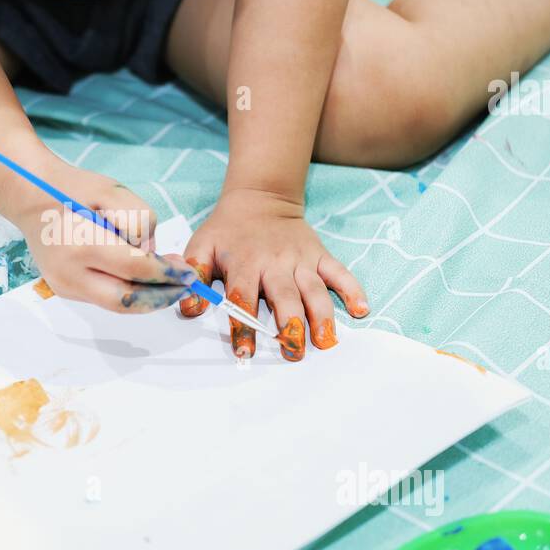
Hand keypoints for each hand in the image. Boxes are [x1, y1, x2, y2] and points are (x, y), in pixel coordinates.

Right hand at [7, 162, 194, 313]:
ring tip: (167, 279)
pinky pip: (104, 298)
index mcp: (81, 243)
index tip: (188, 272)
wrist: (30, 199)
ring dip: (146, 297)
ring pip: (115, 304)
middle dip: (160, 298)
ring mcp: (64, 285)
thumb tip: (157, 258)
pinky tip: (141, 276)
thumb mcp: (114, 191)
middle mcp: (69, 272)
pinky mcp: (64, 290)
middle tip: (184, 287)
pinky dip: (128, 291)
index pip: (134, 269)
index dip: (166, 274)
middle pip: (125, 300)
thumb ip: (141, 221)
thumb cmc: (73, 190)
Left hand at [178, 188, 369, 359]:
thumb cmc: (227, 230)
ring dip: (321, 316)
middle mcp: (275, 262)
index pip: (242, 297)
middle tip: (293, 352)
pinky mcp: (320, 255)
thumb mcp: (201, 246)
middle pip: (284, 296)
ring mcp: (300, 259)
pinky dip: (353, 290)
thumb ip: (194, 275)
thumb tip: (187, 307)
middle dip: (290, 325)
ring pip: (314, 289)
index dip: (243, 325)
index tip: (245, 352)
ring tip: (325, 342)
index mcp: (244, 263)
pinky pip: (340, 272)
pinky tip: (362, 310)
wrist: (260, 197)